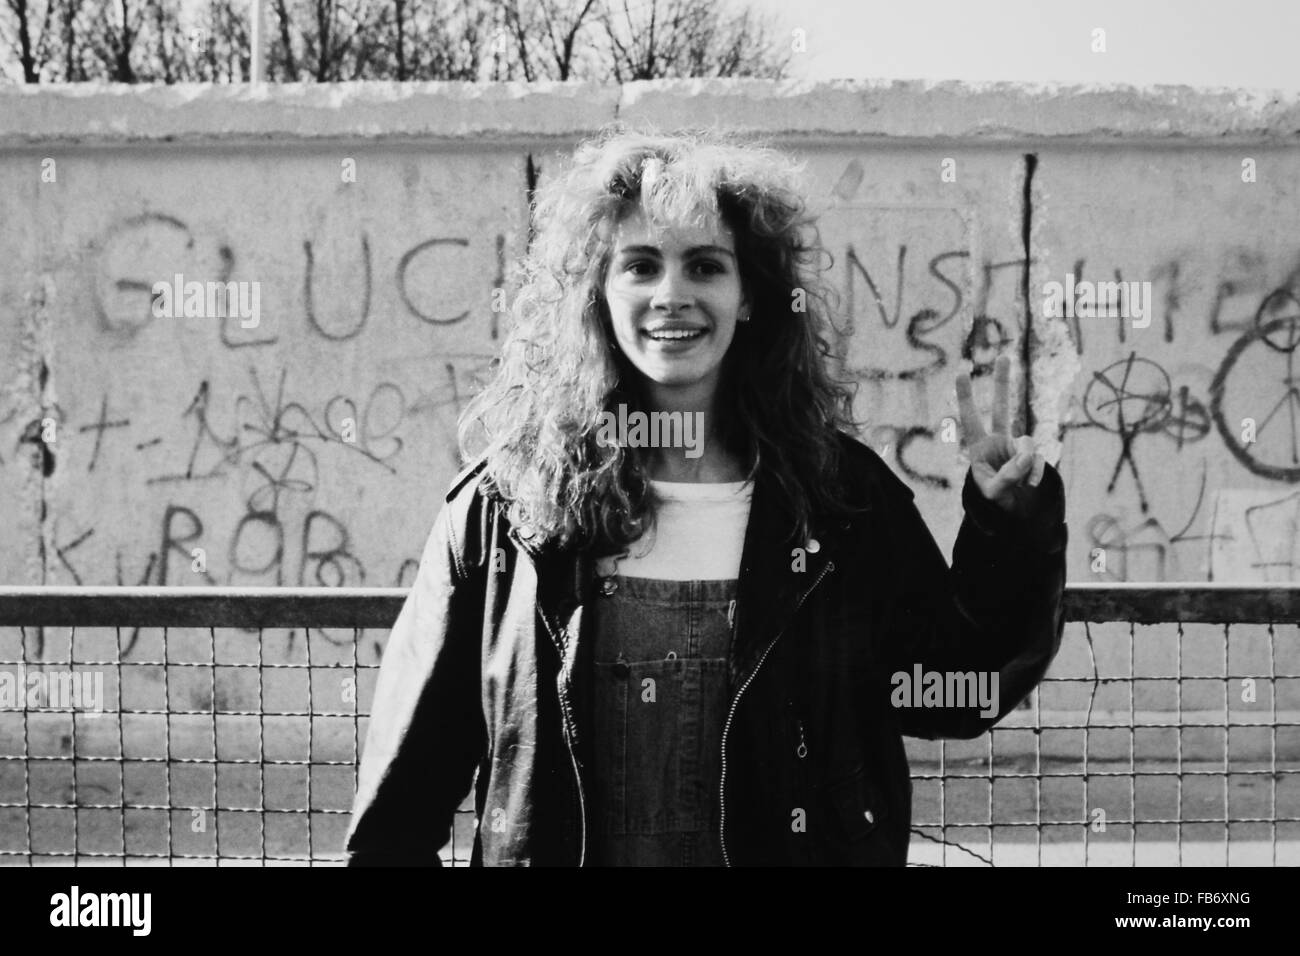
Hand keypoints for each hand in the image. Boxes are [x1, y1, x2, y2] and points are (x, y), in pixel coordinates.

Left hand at [955, 354, 1046, 516]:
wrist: (1013, 509)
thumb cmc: (994, 499)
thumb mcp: (994, 492)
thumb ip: (1008, 475)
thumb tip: (1027, 455)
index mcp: (978, 447)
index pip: (970, 419)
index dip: (966, 398)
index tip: (961, 372)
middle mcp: (998, 441)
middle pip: (1002, 408)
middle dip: (1002, 382)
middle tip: (1003, 356)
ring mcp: (1017, 447)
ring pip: (1027, 443)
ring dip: (1024, 464)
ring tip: (1020, 483)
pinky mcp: (1033, 456)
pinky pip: (1038, 459)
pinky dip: (1034, 473)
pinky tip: (1029, 486)